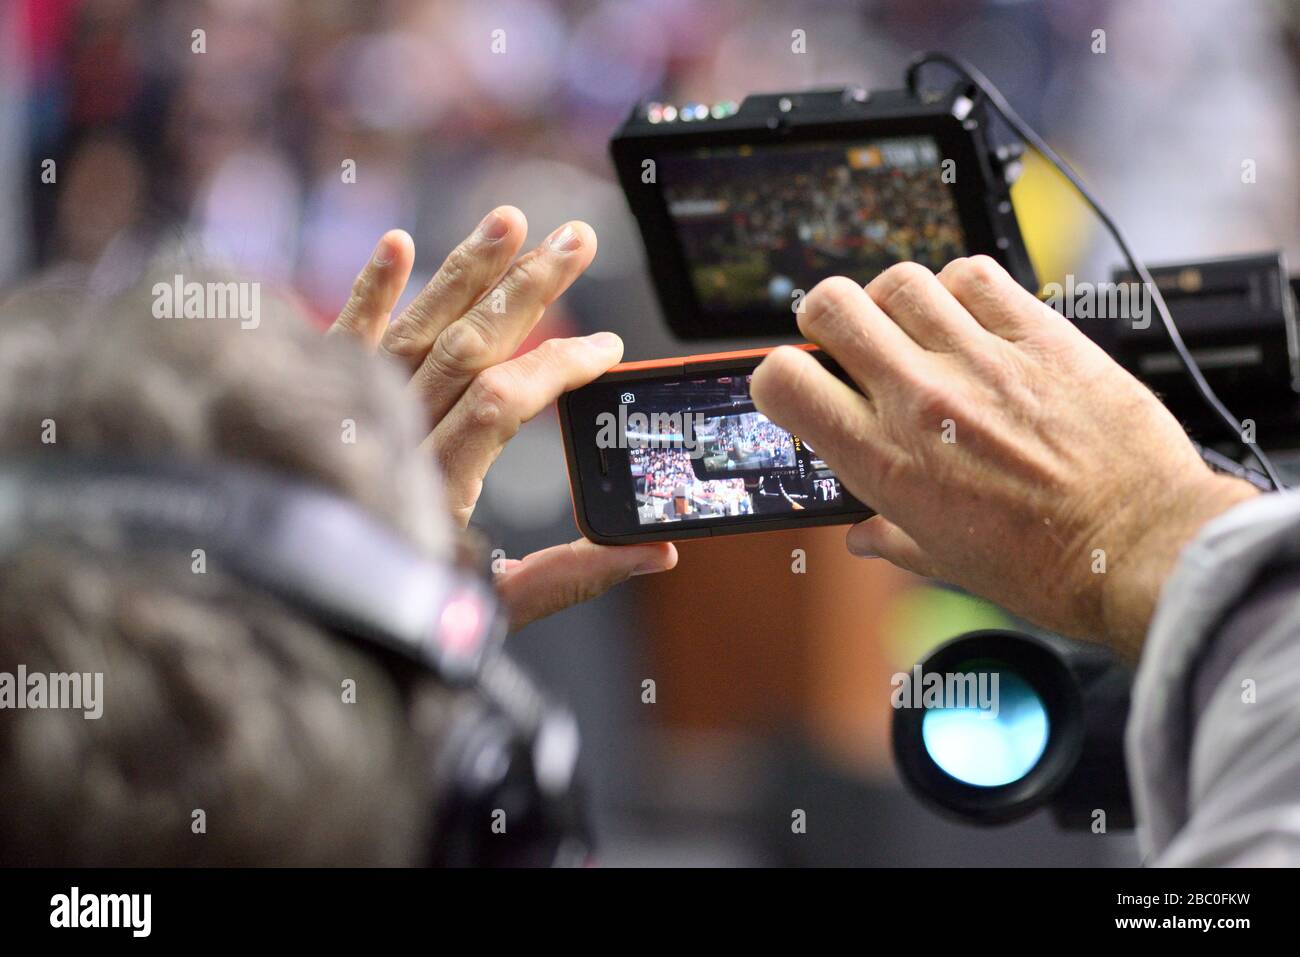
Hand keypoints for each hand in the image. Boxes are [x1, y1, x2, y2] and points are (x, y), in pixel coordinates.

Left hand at [329, 208, 675, 629]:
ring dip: (464, 272)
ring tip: (510, 220)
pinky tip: (397, 243)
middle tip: (576, 238)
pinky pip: (340, 338)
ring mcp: (345, 417)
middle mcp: (390, 442)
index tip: (609, 347)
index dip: (560, 367)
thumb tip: (658, 552)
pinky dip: (368, 293)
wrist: (288, 629)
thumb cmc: (397, 626)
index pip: (502, 403)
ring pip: (413, 330)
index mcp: (436, 491)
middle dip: (526, 288)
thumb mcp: (494, 610)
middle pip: (464, 347)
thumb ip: (573, 575)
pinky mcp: (311, 406)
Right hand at [750, 256, 1256, 659]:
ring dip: (893, 302)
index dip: (779, 377)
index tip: (801, 387)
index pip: (782, 380)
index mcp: (885, 461)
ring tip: (915, 330)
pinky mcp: (1038, 336)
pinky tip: (970, 318)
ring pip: (898, 280)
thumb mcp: (945, 563)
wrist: (1141, 549)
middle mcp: (921, 401)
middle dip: (826, 320)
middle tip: (849, 343)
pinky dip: (960, 288)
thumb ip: (890, 538)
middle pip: (829, 305)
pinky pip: (974, 275)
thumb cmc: (1048, 568)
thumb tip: (861, 535)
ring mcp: (980, 361)